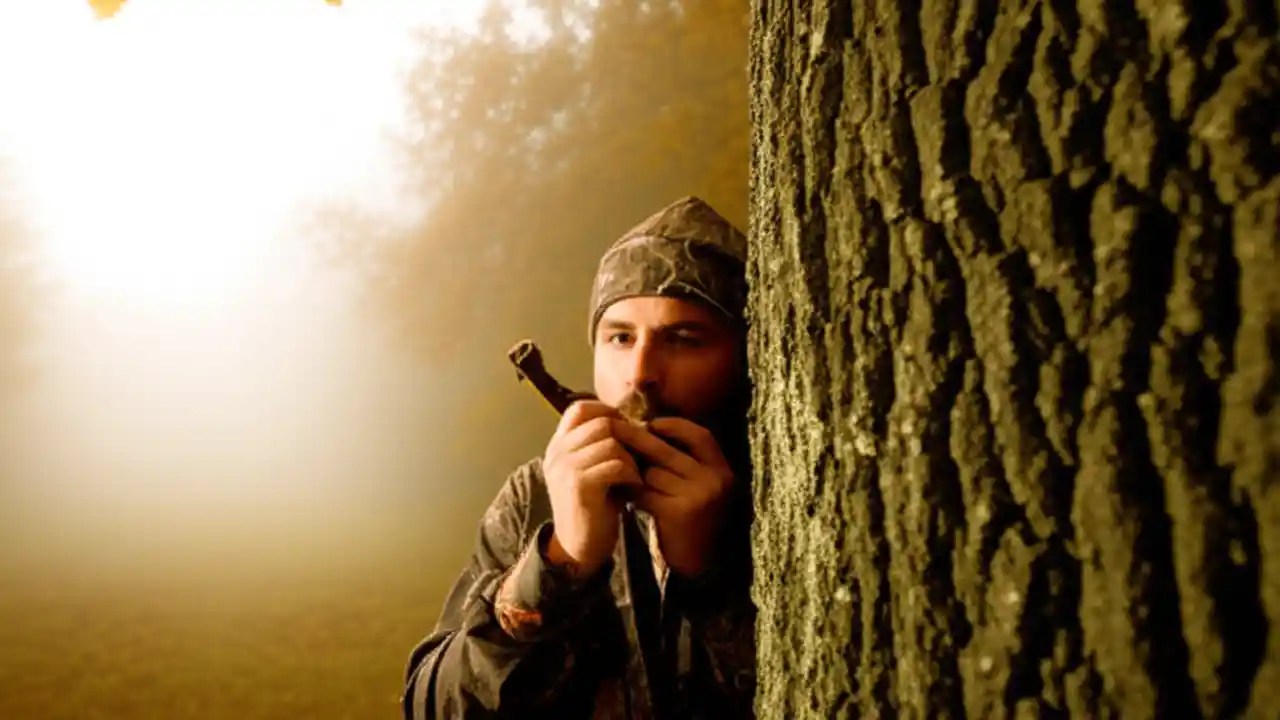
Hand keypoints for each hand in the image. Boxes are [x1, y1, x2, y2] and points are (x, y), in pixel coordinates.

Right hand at [541, 400, 644, 578]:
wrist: (579, 549)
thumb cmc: (593, 508)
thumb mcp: (590, 471)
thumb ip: (598, 446)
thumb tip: (628, 421)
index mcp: (558, 446)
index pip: (579, 408)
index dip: (606, 411)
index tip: (625, 429)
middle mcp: (557, 453)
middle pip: (600, 422)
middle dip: (626, 435)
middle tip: (638, 454)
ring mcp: (566, 468)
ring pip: (610, 441)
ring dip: (631, 457)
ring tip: (635, 474)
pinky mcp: (579, 485)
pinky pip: (615, 463)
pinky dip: (632, 473)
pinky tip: (634, 487)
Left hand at [612, 417, 734, 577]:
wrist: (698, 565)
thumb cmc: (693, 521)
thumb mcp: (700, 487)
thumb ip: (685, 461)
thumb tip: (648, 427)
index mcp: (723, 471)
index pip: (701, 436)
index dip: (675, 426)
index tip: (651, 423)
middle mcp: (715, 481)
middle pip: (668, 451)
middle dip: (638, 440)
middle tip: (615, 431)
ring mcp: (699, 496)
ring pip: (652, 472)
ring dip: (635, 476)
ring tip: (626, 480)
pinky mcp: (678, 512)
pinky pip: (645, 493)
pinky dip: (633, 495)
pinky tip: (628, 498)